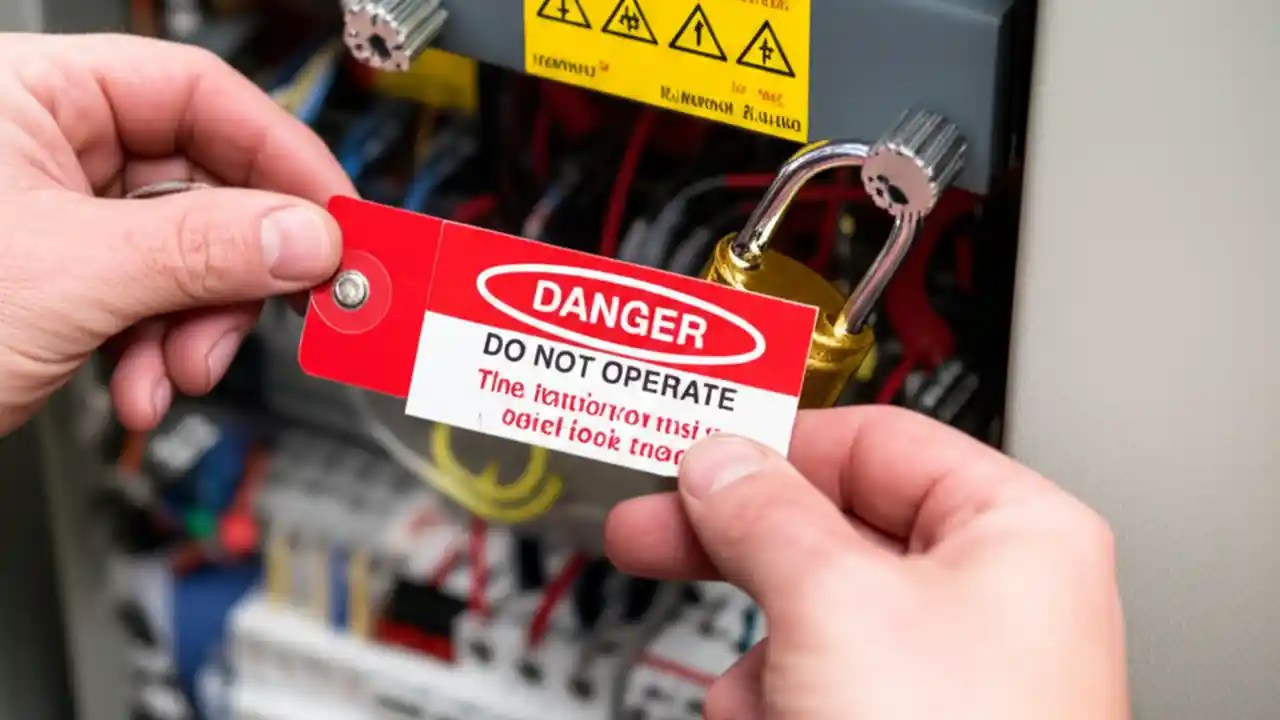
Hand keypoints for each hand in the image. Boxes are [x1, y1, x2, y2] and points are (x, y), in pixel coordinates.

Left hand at [0, 33, 354, 434]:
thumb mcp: (68, 275)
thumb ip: (203, 249)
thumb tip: (306, 233)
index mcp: (32, 94)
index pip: (196, 94)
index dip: (279, 155)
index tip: (336, 217)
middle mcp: (47, 146)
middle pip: (203, 183)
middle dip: (236, 267)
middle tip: (279, 307)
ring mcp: (57, 217)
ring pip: (185, 254)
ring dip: (201, 325)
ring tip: (181, 369)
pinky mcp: (63, 280)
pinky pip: (153, 300)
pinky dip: (164, 349)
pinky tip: (147, 384)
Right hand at [607, 407, 1128, 719]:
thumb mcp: (834, 604)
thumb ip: (763, 512)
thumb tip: (716, 460)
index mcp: (1014, 533)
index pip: (873, 441)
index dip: (775, 442)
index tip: (694, 450)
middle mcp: (990, 598)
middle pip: (829, 529)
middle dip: (738, 545)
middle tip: (650, 528)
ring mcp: (947, 673)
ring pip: (808, 617)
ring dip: (760, 657)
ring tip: (768, 697)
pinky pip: (811, 685)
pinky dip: (775, 706)